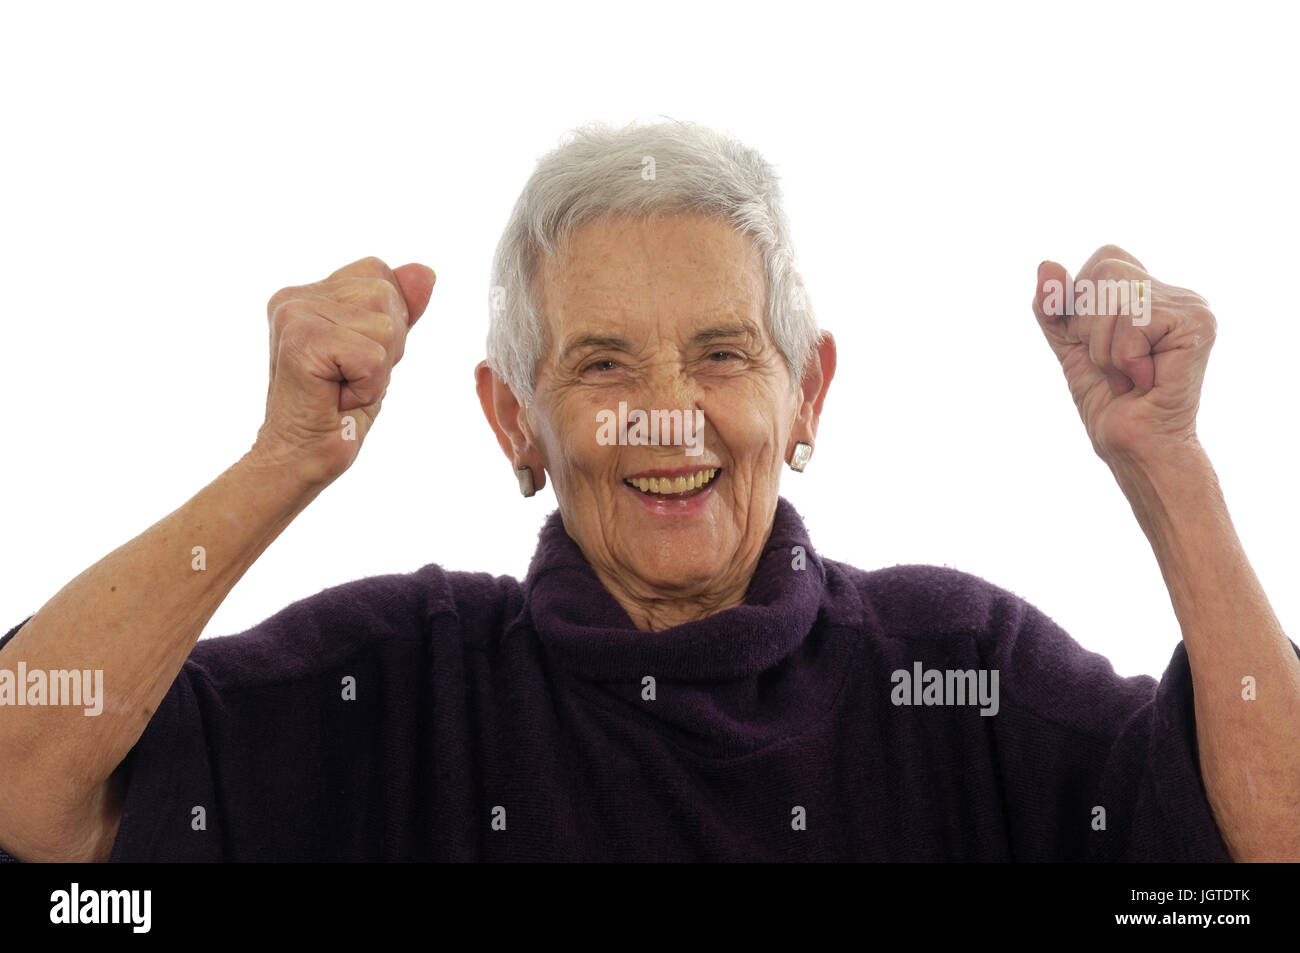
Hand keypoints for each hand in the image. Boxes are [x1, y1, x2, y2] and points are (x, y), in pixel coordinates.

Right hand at [251, 255, 435, 488]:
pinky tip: (337, 399)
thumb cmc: (337, 412)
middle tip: (348, 379)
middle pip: (385, 295)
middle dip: (386, 347)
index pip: (379, 274)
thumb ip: (400, 310)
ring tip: (342, 388)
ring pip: (384, 326)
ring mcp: (294, 315)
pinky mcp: (302, 340)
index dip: (387, 322)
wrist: (299, 459)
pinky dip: (368, 387)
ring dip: (377, 371)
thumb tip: (427, 271)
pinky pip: (373, 355)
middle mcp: (294, 297)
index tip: (354, 360)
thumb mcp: (379, 353)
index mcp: (307, 293)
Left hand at [1032, 244, 1215, 464]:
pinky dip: (1124, 358)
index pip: (1104, 258)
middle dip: (1089, 327)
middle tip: (1112, 365)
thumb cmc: (1107, 399)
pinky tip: (1145, 380)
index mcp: (1150, 291)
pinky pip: (1135, 321)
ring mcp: (1192, 306)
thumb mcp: (1069, 344)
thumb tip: (1046, 264)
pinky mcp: (1198, 323)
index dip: (1082, 298)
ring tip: (1128, 375)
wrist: (1132, 443)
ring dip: (1105, 348)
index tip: (1091, 343)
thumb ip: (1054, 305)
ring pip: (1117, 296)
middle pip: (1105, 269)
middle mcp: (1176, 293)